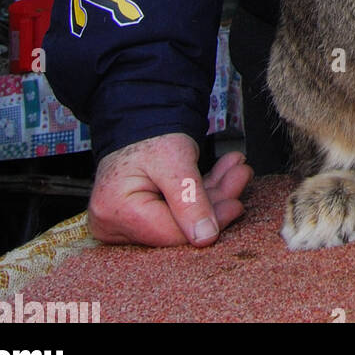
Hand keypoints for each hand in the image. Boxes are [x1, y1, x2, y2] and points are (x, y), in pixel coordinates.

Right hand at [87, 132, 252, 245]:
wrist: (137, 118)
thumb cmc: (148, 134)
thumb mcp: (173, 161)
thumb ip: (189, 199)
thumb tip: (206, 237)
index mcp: (115, 212)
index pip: (170, 233)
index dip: (208, 223)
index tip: (236, 205)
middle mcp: (113, 224)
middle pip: (177, 226)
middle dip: (214, 201)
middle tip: (241, 177)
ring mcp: (124, 223)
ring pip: (181, 219)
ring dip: (213, 194)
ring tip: (237, 171)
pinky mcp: (139, 217)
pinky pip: (177, 211)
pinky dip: (201, 193)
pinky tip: (224, 174)